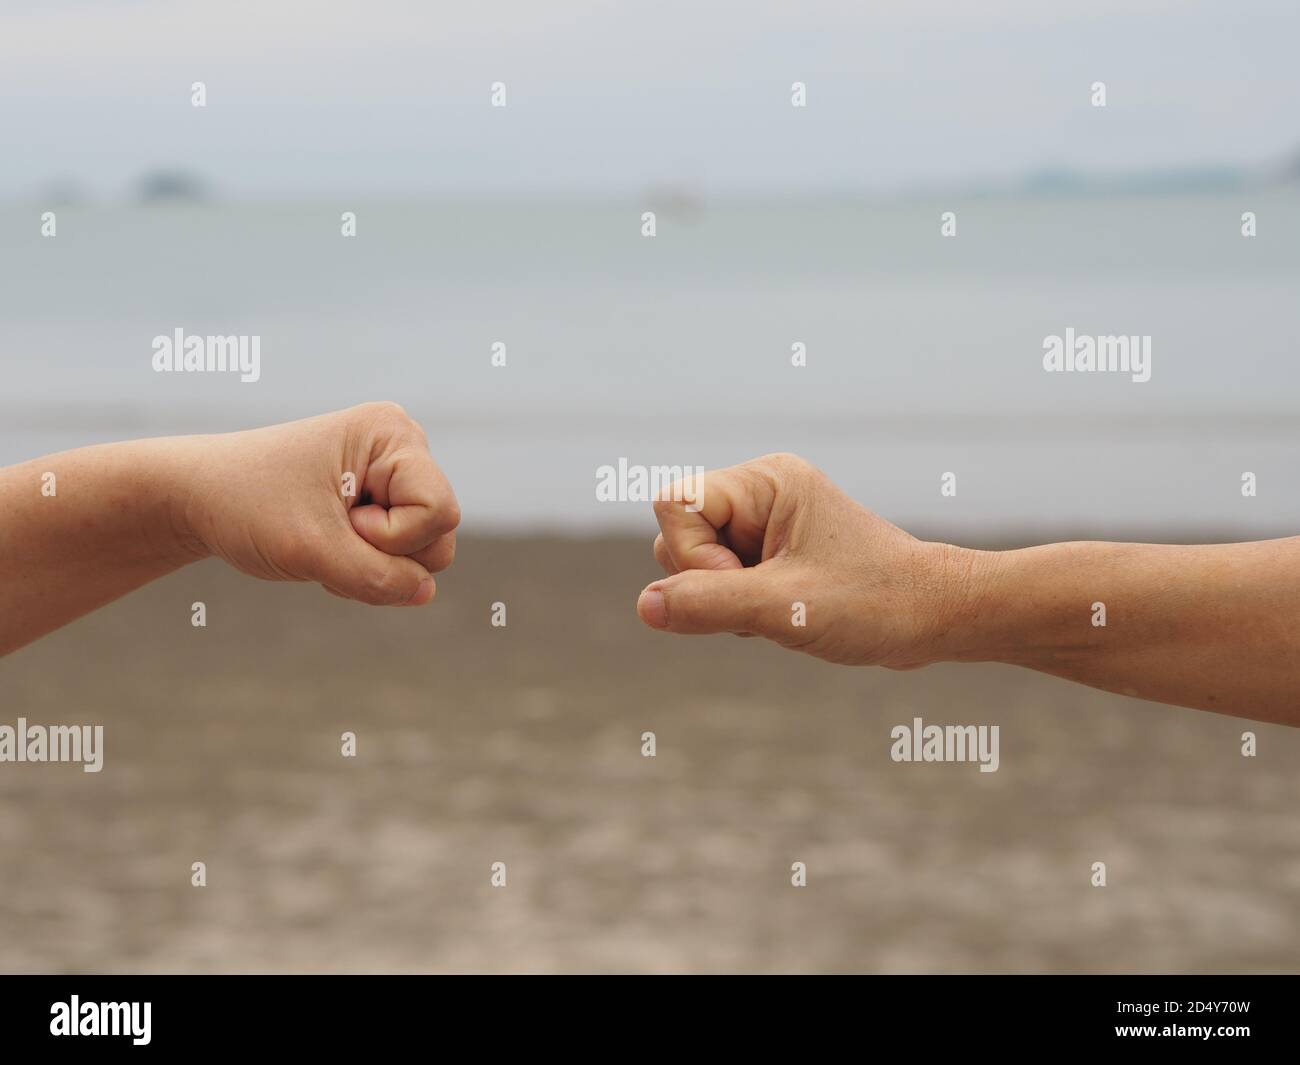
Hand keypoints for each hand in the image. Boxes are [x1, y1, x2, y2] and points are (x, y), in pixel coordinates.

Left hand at [178, 402, 459, 605]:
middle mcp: (402, 447)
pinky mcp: (382, 501)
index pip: (438, 511)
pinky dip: (367, 566)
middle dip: (385, 555)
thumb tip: (425, 593)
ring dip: (375, 566)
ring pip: (426, 551)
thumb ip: (378, 578)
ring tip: (325, 546)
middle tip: (327, 534)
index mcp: (391, 434)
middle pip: (441, 534)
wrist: (196, 498)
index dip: (392, 536)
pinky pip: (403, 555)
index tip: (338, 520)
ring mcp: (393, 475)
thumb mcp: (312, 550)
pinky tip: (330, 548)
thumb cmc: (245, 506)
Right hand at [636, 453, 974, 666]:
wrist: (936, 616)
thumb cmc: (875, 602)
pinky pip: (717, 580)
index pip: (675, 504)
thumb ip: (708, 604)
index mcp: (766, 480)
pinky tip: (785, 613)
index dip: (695, 556)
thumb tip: (644, 606)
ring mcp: (764, 523)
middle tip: (770, 598)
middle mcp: (761, 492)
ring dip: (724, 600)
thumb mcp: (785, 608)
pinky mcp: (769, 553)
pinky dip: (738, 608)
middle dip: (709, 581)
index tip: (748, 582)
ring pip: (692, 563)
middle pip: (677, 535)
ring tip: (782, 608)